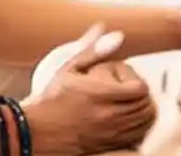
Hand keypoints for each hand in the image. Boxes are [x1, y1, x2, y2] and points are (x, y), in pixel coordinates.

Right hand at [23, 24, 156, 155]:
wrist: (35, 130)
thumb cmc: (51, 97)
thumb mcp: (69, 68)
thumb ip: (94, 50)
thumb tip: (117, 34)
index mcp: (101, 95)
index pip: (140, 89)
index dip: (139, 81)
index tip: (129, 79)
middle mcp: (108, 116)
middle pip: (145, 107)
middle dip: (144, 96)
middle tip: (133, 90)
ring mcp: (108, 134)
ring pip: (143, 124)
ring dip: (143, 111)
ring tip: (133, 104)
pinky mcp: (106, 146)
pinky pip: (135, 138)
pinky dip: (138, 128)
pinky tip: (128, 121)